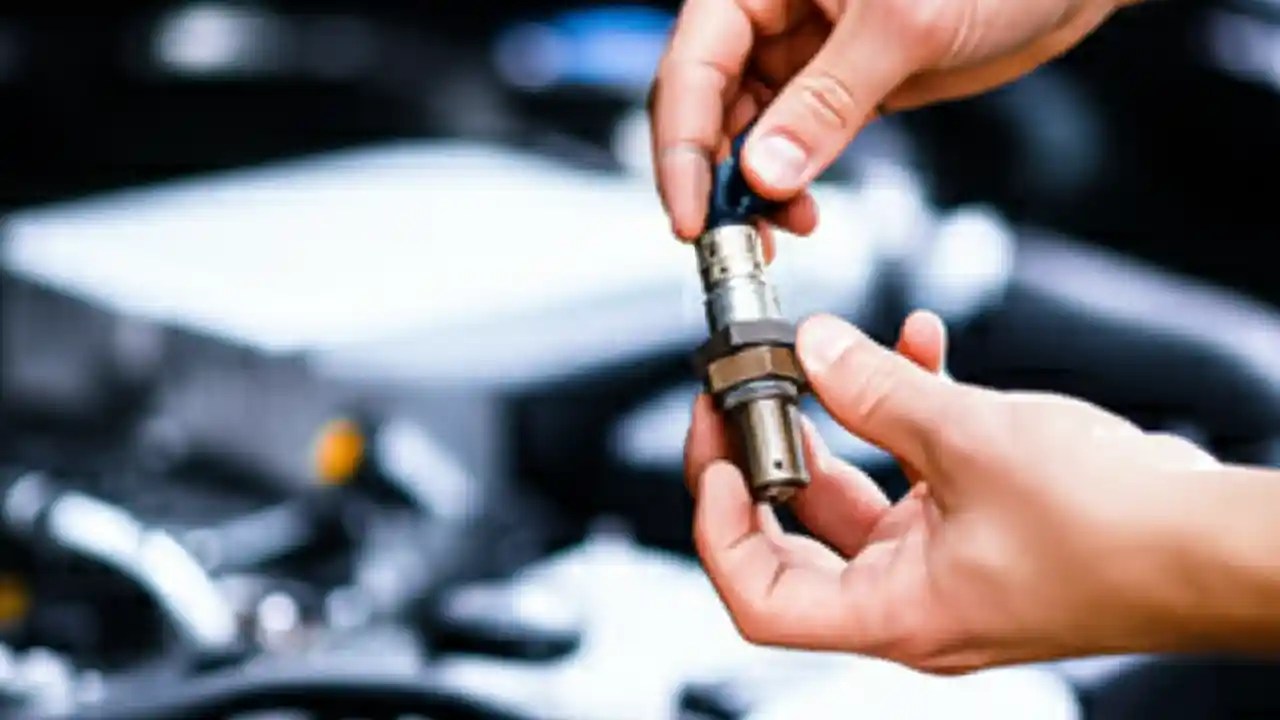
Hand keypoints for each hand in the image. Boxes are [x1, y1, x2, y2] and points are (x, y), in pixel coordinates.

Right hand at [651, 0, 1136, 238]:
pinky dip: (786, 184)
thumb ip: (825, 103)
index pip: (693, 63)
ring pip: (743, 131)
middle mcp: (773, 11)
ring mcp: (802, 51)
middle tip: (726, 236)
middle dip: (711, 175)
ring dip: (750, 189)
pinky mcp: (835, 86)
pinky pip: (787, 142)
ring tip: (775, 231)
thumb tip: (765, 171)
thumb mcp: (901, 28)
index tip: (692, 210)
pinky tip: (799, 211)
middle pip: (706, 102)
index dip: (681, 143)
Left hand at [685, 311, 1221, 672]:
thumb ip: (880, 392)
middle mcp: (911, 598)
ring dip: (841, 423)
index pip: (762, 599)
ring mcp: (945, 564)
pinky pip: (916, 474)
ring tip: (824, 357)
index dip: (718, 531)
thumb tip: (816, 350)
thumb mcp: (972, 440)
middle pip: (798, 537)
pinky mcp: (978, 528)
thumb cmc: (1115, 531)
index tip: (714, 460)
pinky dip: (906, 416)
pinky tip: (918, 349)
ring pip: (858, 496)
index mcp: (895, 612)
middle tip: (745, 394)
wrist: (1210, 541)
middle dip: (769, 459)